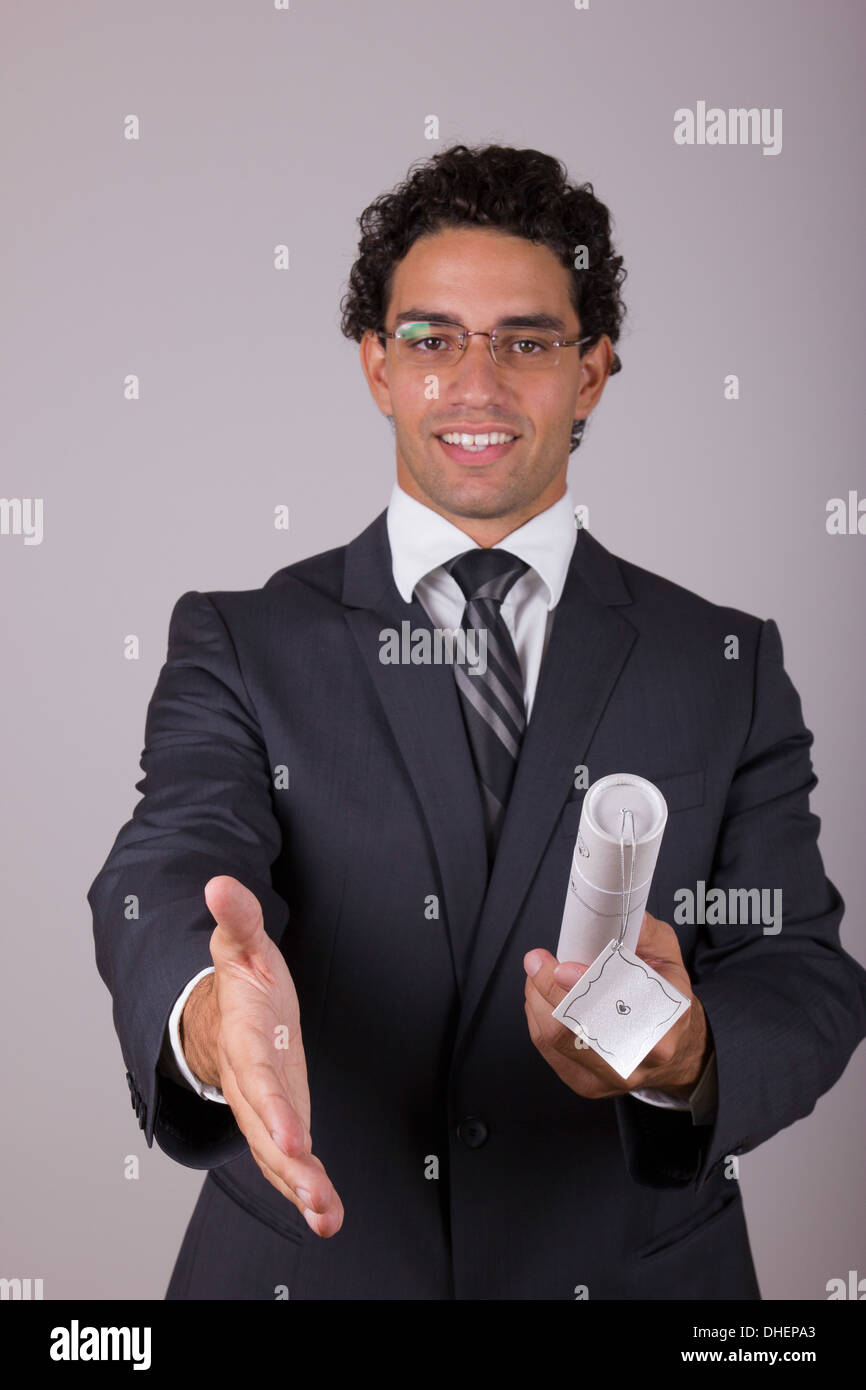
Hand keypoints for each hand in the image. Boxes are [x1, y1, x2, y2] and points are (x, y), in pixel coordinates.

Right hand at [180, 874, 343, 1236]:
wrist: (222, 1013)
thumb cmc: (241, 980)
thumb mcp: (242, 943)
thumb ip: (237, 917)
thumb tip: (219, 883)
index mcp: (244, 1041)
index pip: (257, 1079)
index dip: (274, 1109)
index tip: (296, 1137)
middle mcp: (250, 1083)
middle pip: (267, 1127)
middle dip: (290, 1161)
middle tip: (313, 1190)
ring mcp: (265, 1106)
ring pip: (277, 1153)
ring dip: (301, 1186)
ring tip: (326, 1216)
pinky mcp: (281, 1119)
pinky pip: (291, 1160)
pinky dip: (307, 1189)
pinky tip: (329, 1216)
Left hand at [523, 911, 711, 1099]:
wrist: (675, 1045)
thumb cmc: (665, 994)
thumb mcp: (666, 955)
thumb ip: (641, 931)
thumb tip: (607, 915)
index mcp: (664, 1026)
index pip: (619, 1010)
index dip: (587, 989)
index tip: (562, 967)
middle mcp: (637, 1060)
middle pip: (576, 1030)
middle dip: (548, 989)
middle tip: (537, 960)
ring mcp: (609, 1077)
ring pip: (556, 1039)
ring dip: (537, 999)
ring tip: (538, 972)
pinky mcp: (586, 1083)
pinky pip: (547, 1048)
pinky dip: (538, 1016)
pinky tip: (541, 996)